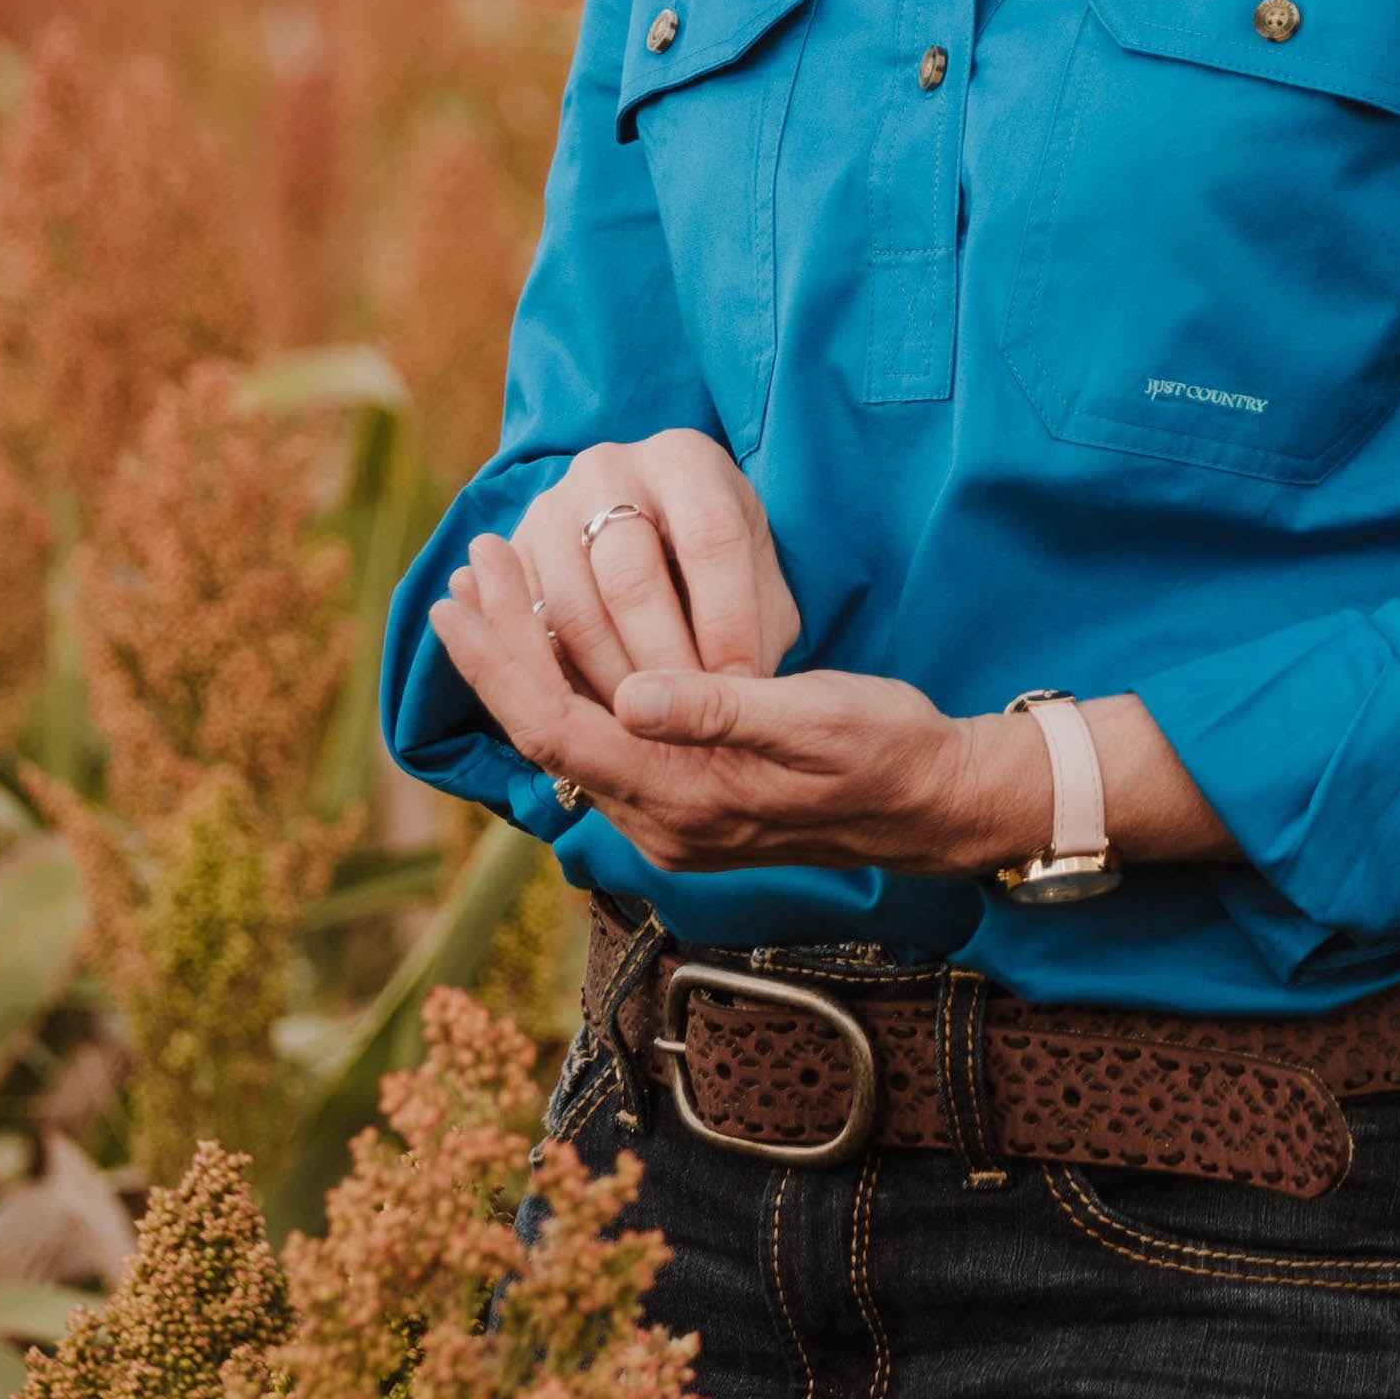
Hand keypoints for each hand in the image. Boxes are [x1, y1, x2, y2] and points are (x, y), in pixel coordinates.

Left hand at [432, 540, 1040, 879]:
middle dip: (497, 653)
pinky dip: (565, 686)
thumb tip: (628, 696)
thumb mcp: (813, 716)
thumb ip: (718, 709)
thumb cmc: (887, 748)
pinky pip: (598, 745)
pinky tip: (552, 642)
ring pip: (567, 740)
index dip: (500, 662)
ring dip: (523, 665)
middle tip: (462, 575)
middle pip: (545, 736)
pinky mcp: (684, 805)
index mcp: (684, 799)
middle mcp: (661, 823)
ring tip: (489, 595)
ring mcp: (669, 821)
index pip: (556, 729)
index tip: (463, 597)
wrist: (937, 804)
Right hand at [511, 430, 800, 706]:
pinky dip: (567, 684)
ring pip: (574, 614)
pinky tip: (604, 719)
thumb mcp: (759, 582)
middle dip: (665, 665)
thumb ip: (758, 630)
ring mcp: (551, 508)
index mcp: (686, 459)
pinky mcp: (513, 554)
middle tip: (690, 727)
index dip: (727, 621)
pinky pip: (530, 632)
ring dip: (614, 686)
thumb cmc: (718, 567)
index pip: (710, 540)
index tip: (741, 687)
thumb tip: (737, 695)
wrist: (650, 534)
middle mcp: (610, 469)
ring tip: (651, 730)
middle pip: (630, 579)